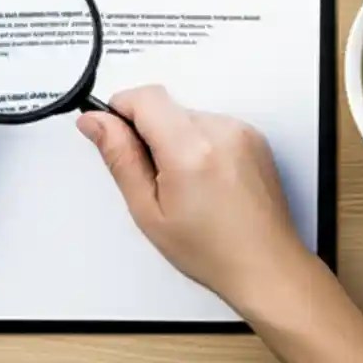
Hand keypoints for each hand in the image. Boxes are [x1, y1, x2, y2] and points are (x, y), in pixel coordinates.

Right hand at [77, 87, 362, 362]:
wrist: (265, 264)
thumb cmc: (213, 250)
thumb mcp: (148, 211)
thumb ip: (120, 157)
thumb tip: (96, 122)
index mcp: (190, 150)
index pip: (144, 98)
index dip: (120, 110)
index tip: (112, 131)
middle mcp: (221, 132)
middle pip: (166, 107)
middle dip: (149, 134)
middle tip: (154, 179)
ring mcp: (242, 131)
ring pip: (188, 117)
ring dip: (176, 140)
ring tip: (186, 186)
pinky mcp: (253, 136)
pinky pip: (212, 126)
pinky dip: (201, 145)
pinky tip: (206, 181)